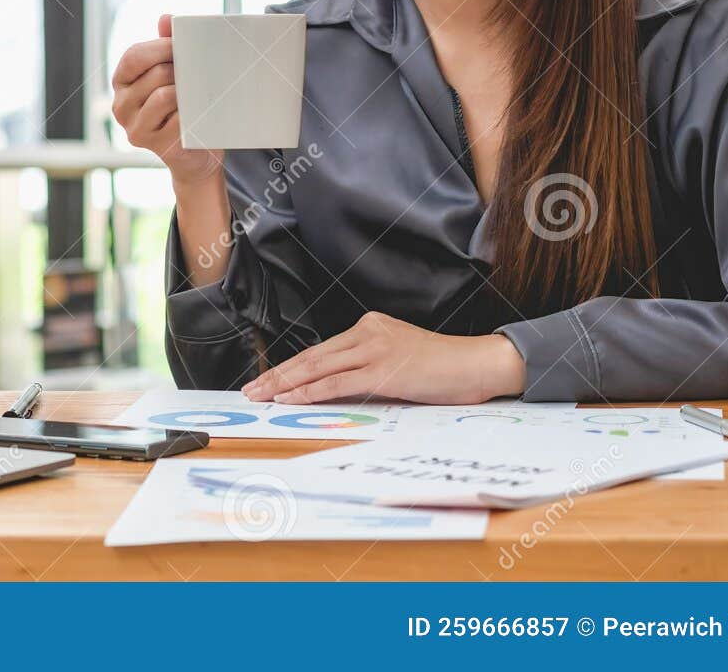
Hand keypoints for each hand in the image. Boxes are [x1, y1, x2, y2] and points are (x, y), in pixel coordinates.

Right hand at [111, 14, 220, 188]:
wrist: (196, 154)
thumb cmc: (185, 107)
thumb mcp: (175, 73)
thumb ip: (167, 45)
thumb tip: (165, 19)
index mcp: (122, 82)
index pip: (134, 56)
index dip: (161, 46)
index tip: (184, 45)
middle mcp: (120, 106)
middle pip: (154, 73)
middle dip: (182, 69)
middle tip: (199, 74)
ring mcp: (135, 128)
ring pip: (164, 95)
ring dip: (188, 92)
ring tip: (198, 95)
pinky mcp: (154, 145)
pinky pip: (178, 119)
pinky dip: (193, 114)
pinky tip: (199, 116)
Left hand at [241, 312, 527, 405]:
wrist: (475, 364)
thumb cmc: (441, 369)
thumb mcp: (397, 361)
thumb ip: (367, 367)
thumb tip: (334, 389)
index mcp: (369, 327)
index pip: (320, 350)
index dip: (290, 367)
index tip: (268, 380)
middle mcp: (367, 332)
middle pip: (312, 356)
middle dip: (278, 375)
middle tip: (252, 389)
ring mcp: (374, 348)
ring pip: (318, 367)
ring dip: (286, 384)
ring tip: (262, 396)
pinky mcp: (383, 368)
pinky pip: (337, 381)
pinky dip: (310, 391)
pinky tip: (291, 399)